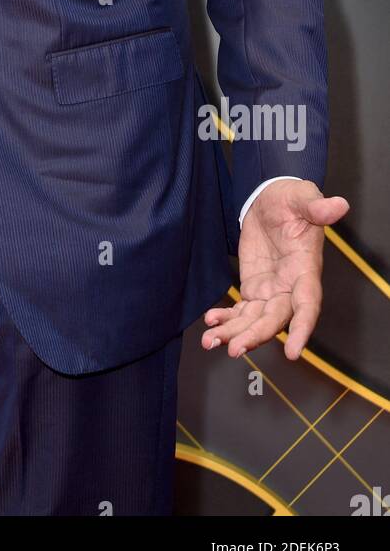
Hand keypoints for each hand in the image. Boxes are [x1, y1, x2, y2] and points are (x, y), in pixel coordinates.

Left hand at [202, 178, 348, 359]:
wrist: (270, 199)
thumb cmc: (291, 200)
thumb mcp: (302, 198)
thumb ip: (317, 207)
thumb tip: (339, 205)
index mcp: (306, 269)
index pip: (308, 304)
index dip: (302, 328)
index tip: (294, 352)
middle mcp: (289, 287)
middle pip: (275, 319)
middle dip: (255, 335)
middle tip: (234, 348)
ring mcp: (271, 291)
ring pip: (254, 321)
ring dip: (234, 334)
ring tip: (211, 341)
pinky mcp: (253, 288)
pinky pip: (241, 311)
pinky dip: (226, 319)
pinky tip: (211, 323)